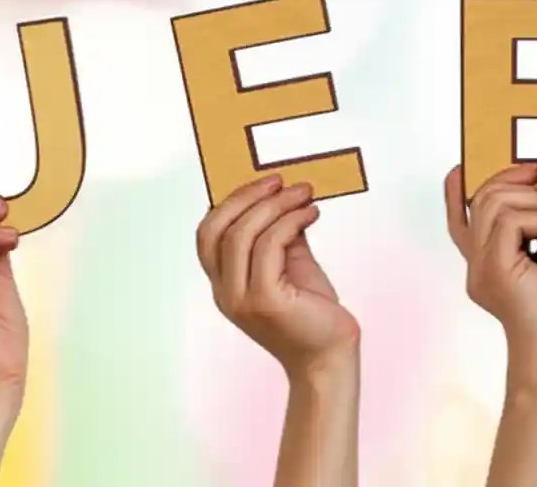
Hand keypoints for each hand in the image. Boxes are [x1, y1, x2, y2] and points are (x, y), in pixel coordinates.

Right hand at [196, 174, 358, 376]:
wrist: (329, 357)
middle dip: (247, 196)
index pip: (207, 234)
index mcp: (224, 284)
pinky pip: (270, 246)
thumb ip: (279, 234)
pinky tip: (311, 214)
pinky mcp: (265, 301)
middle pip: (218, 229)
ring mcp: (241, 299)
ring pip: (243, 234)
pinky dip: (291, 221)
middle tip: (279, 180)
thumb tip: (282, 196)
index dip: (229, 201)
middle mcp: (225, 293)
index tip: (261, 182)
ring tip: (304, 194)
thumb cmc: (311, 313)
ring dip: (276, 205)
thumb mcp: (290, 264)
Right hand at [444, 163, 536, 371]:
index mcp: (487, 263)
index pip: (459, 221)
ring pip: (497, 202)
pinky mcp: (496, 267)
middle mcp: (477, 263)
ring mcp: (482, 265)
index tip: (461, 169)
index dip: (455, 192)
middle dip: (517, 182)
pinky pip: (514, 219)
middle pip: (482, 199)